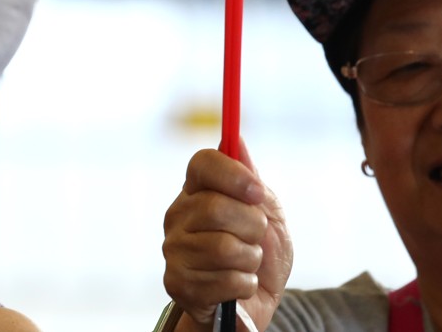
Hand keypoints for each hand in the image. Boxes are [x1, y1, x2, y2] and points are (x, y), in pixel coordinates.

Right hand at [162, 140, 291, 331]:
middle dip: (251, 227)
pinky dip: (244, 284)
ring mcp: (174, 249)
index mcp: (197, 191)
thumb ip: (251, 179)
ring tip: (246, 263)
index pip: (202, 164)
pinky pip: (225, 279)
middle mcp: (178, 216)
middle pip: (215, 207)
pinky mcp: (177, 283)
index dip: (232, 175)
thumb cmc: (261, 254)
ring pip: (223, 247)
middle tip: (255, 238)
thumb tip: (236, 139)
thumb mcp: (268, 213)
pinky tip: (238, 285)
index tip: (257, 194)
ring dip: (250, 259)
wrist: (254, 302)